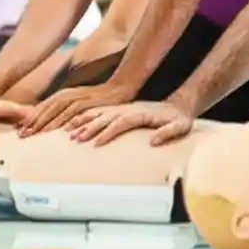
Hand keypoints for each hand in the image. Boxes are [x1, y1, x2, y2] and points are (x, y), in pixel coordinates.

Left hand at [18, 81, 137, 136]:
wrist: (120, 87)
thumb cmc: (100, 99)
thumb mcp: (80, 104)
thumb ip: (67, 111)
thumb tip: (56, 124)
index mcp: (64, 95)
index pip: (43, 107)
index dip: (30, 118)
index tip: (20, 130)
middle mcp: (68, 94)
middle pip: (46, 108)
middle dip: (32, 122)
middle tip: (22, 135)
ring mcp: (78, 96)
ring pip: (56, 109)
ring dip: (45, 122)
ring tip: (34, 134)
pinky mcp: (89, 100)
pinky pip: (73, 111)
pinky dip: (65, 119)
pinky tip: (59, 129)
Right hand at [65, 100, 193, 146]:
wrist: (179, 106)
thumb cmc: (180, 120)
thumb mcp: (181, 127)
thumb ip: (168, 133)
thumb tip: (153, 142)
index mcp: (142, 113)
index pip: (121, 122)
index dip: (108, 132)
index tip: (96, 143)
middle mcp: (129, 109)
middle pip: (105, 117)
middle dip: (89, 127)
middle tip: (75, 139)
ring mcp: (124, 108)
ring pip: (99, 113)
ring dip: (83, 121)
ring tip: (68, 131)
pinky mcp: (121, 110)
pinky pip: (100, 113)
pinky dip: (86, 117)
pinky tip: (74, 124)